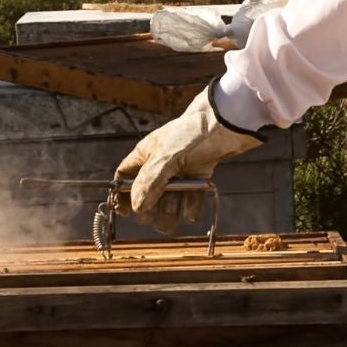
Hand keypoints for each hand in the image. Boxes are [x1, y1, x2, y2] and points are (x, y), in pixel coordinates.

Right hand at [114, 85, 262, 230]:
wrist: (225, 124)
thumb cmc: (190, 134)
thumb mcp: (164, 158)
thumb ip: (150, 183)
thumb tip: (137, 208)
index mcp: (146, 155)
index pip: (125, 176)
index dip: (122, 194)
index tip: (124, 212)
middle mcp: (160, 165)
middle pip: (148, 193)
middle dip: (149, 208)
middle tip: (151, 218)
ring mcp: (180, 172)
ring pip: (170, 199)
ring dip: (169, 213)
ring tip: (171, 222)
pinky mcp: (199, 176)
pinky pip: (191, 199)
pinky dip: (191, 209)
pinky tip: (191, 214)